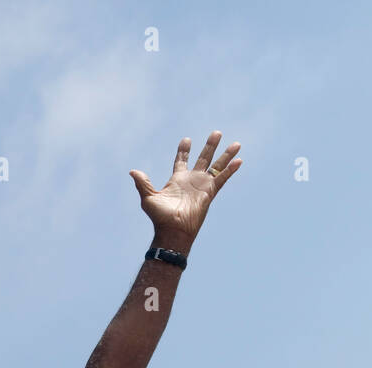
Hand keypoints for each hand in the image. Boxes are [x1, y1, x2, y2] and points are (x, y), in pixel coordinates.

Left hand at [130, 131, 240, 252]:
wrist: (173, 230)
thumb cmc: (160, 217)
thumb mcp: (148, 197)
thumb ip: (143, 183)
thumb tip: (132, 171)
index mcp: (177, 180)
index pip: (182, 160)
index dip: (184, 150)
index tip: (187, 140)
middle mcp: (192, 180)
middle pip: (204, 158)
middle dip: (210, 146)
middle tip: (217, 133)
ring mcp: (202, 186)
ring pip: (217, 166)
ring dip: (226, 155)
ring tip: (236, 143)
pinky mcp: (210, 193)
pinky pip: (222, 179)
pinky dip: (230, 170)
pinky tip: (239, 160)